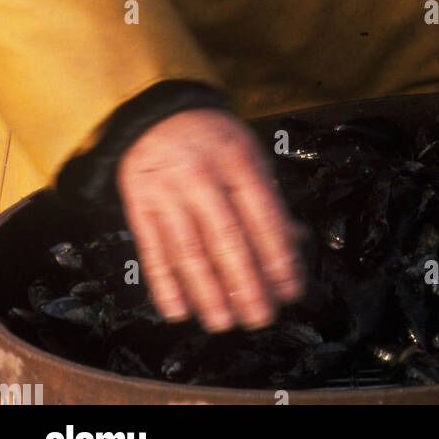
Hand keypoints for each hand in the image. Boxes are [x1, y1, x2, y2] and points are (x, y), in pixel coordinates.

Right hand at [115, 108, 305, 331]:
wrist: (156, 117)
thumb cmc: (213, 141)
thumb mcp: (248, 155)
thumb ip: (270, 200)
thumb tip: (298, 242)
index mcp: (237, 161)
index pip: (263, 216)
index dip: (278, 257)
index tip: (291, 289)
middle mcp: (202, 177)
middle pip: (226, 238)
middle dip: (246, 283)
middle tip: (261, 316)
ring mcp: (168, 193)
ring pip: (189, 250)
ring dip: (207, 292)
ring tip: (223, 322)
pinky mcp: (140, 208)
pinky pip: (152, 251)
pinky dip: (164, 285)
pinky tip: (179, 311)